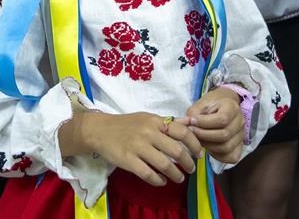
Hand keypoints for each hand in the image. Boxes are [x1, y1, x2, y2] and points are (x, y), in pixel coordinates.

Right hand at [60, 110, 200, 185]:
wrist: (99, 130)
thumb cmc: (127, 124)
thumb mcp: (147, 118)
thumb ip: (168, 122)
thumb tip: (190, 121)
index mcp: (155, 121)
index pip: (182, 131)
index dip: (194, 144)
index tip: (199, 153)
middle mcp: (148, 132)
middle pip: (176, 150)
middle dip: (188, 162)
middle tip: (191, 168)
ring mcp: (137, 147)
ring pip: (164, 164)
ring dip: (176, 174)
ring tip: (180, 178)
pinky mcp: (128, 160)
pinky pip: (148, 174)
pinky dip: (158, 180)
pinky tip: (162, 181)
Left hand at [185, 88, 243, 163]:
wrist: (223, 106)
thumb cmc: (210, 105)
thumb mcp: (200, 104)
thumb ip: (192, 114)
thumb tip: (182, 124)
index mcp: (232, 108)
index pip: (222, 119)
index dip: (204, 123)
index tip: (191, 121)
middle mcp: (240, 122)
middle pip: (224, 135)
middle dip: (204, 135)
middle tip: (192, 132)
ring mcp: (241, 136)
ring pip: (226, 148)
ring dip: (208, 146)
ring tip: (198, 140)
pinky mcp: (239, 148)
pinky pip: (229, 157)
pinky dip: (217, 155)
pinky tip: (208, 146)